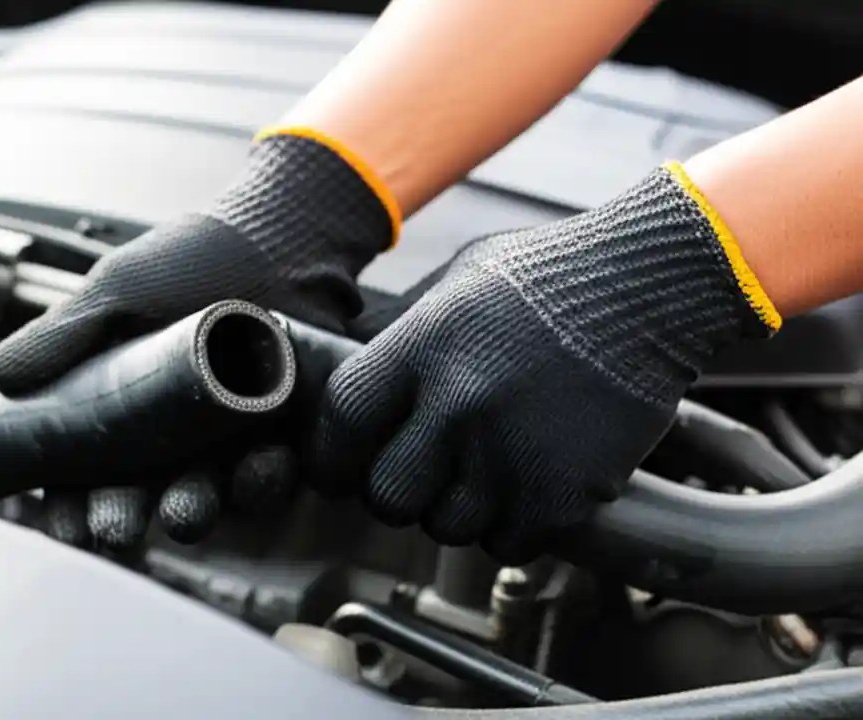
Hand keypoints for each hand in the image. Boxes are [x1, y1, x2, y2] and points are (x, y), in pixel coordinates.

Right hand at [0, 129, 394, 548]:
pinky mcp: (280, 440)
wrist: (282, 238)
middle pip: (137, 497)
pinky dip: (262, 478)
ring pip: (203, 496)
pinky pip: (270, 476)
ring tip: (182, 511)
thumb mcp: (119, 288)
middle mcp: (166, 436)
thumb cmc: (193, 259)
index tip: (67, 524)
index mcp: (114, 406)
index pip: (80, 475)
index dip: (70, 506)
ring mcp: (223, 443)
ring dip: (190, 509)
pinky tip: (259, 464)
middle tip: (117, 530)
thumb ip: (62, 334)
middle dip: (124, 517)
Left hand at [311, 164, 778, 561]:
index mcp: (421, 348)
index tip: (340, 468)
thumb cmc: (550, 275)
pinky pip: (506, 544)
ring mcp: (511, 454)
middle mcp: (458, 405)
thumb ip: (404, 335)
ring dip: (456, 511)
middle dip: (395, 493)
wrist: (652, 288)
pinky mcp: (562, 493)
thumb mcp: (457, 281)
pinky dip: (509, 528)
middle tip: (418, 476)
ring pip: (446, 528)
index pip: (341, 423)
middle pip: (387, 495)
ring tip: (481, 473)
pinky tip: (524, 486)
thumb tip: (356, 375)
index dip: (332, 456)